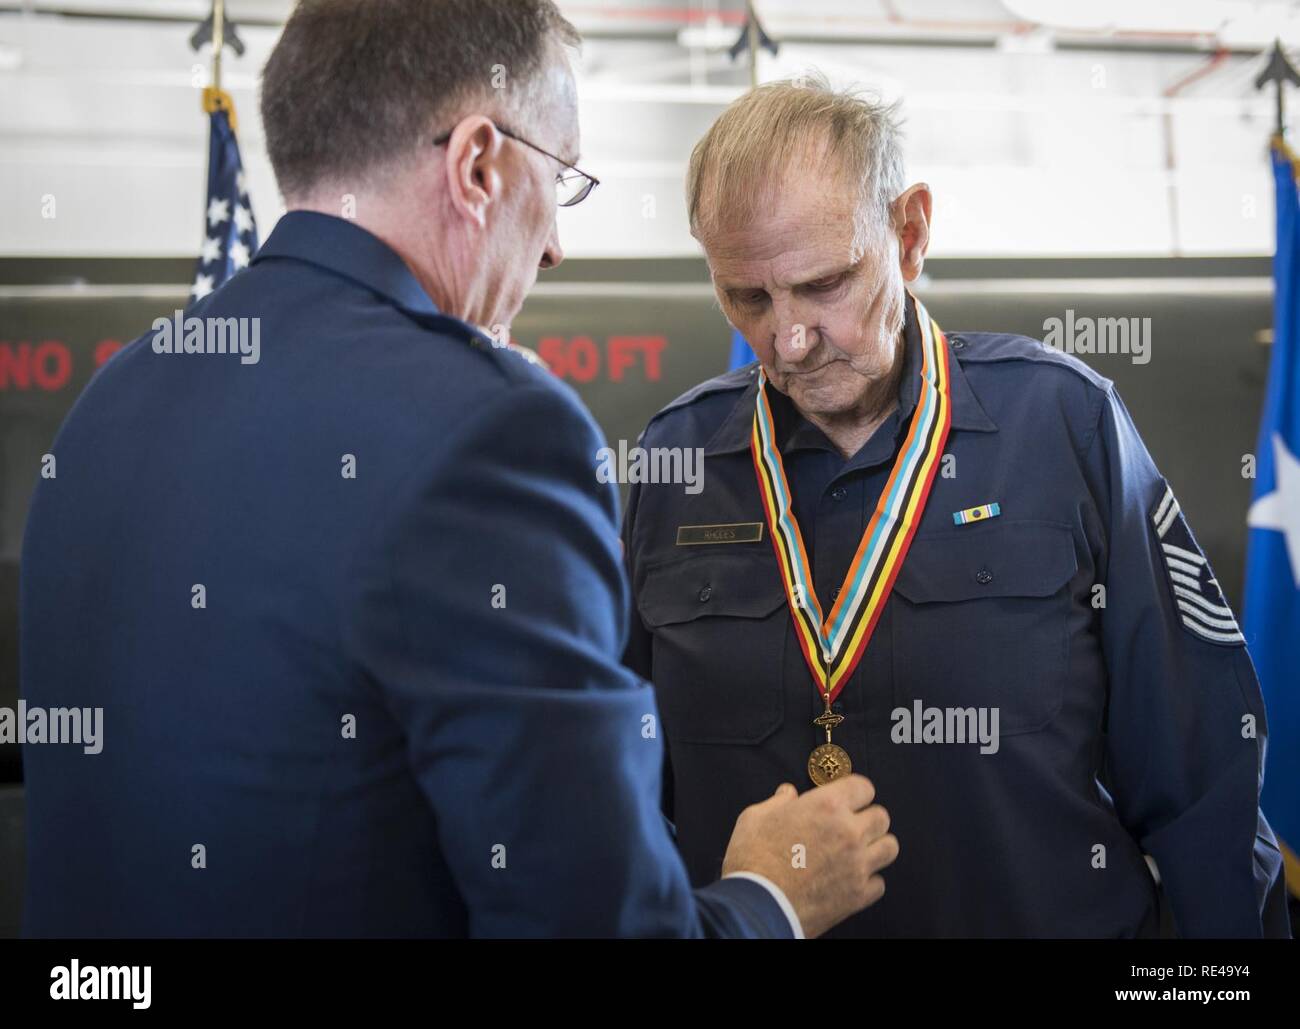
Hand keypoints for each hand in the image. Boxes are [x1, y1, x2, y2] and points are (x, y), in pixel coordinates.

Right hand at [720, 775, 897, 937]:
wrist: (758, 906)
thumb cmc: (754, 860)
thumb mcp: (755, 818)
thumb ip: (777, 802)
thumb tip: (787, 794)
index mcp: (827, 806)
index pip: (863, 787)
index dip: (855, 791)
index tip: (848, 798)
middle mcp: (849, 832)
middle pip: (881, 817)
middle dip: (867, 817)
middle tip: (852, 824)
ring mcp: (857, 865)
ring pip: (889, 848)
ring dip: (875, 846)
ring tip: (858, 850)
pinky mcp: (858, 895)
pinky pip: (879, 883)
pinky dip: (868, 880)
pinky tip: (851, 878)